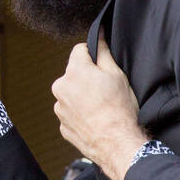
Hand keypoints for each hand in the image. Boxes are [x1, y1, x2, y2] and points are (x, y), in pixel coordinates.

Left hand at [52, 34, 144, 179]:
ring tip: (101, 109)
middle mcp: (61, 88)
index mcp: (74, 71)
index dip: (94, 56)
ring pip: (71, 94)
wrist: (117, 145)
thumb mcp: (117, 75)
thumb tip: (98, 35)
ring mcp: (59, 109)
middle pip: (74, 73)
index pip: (80, 50)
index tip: (104, 68)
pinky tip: (96, 121)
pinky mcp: (62, 126)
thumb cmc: (119, 110)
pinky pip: (71, 113)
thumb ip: (103, 52)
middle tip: (106, 91)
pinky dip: (81, 115)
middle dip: (87, 78)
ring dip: (82, 97)